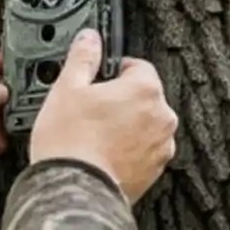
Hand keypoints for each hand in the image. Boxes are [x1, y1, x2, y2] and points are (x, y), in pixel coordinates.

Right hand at [30, 29, 177, 203]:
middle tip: (90, 108)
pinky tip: (101, 153)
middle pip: (143, 97)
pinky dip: (127, 150)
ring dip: (125, 126)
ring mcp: (160, 148)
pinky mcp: (153, 172)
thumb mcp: (67, 88)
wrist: (74, 191)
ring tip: (94, 135)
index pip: (138, 66)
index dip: (114, 70)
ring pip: (144, 125)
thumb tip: (90, 39)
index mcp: (146, 90)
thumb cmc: (70, 141)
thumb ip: (83, 58)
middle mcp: (162, 118)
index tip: (97, 79)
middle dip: (120, 100)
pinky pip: (142, 151)